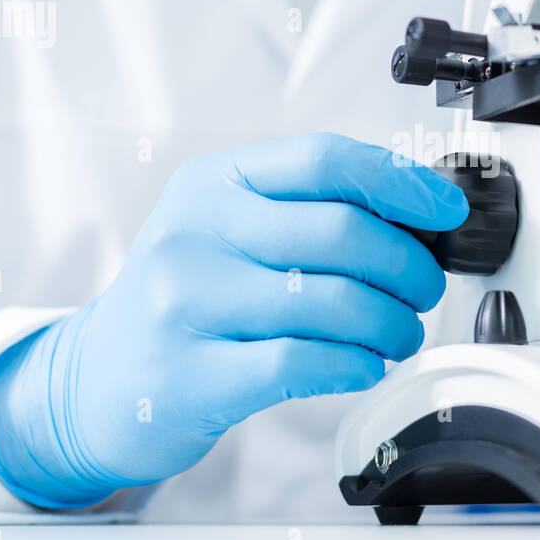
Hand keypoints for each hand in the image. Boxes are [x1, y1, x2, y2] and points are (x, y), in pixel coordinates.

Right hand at [0, 133, 468, 508]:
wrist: (95, 380)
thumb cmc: (184, 300)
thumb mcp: (224, 232)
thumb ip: (303, 214)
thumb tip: (416, 215)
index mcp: (211, 185)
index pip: (324, 159)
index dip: (400, 181)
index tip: (445, 209)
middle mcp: (194, 234)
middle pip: (340, 231)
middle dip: (408, 265)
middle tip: (424, 290)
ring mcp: (186, 304)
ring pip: (331, 301)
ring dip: (391, 323)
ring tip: (399, 334)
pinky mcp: (191, 375)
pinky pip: (302, 362)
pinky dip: (354, 364)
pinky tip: (364, 364)